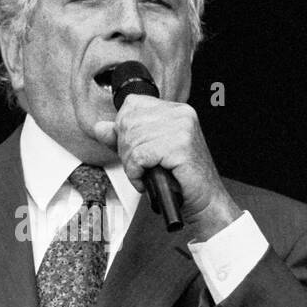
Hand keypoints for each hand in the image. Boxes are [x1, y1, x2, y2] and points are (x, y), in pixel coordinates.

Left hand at [92, 96, 242, 240]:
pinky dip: (137, 173)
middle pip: (128, 122)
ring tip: (146, 175)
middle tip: (141, 167)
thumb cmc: (181, 180)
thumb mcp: (148, 153)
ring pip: (132, 140)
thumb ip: (123, 139)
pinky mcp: (180, 146)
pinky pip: (140, 156)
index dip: (124, 130)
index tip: (135, 150)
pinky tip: (148, 180)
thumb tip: (100, 127)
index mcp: (175, 110)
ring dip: (132, 165)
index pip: (132, 104)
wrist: (206, 202)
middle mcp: (180, 114)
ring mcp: (182, 128)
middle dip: (126, 150)